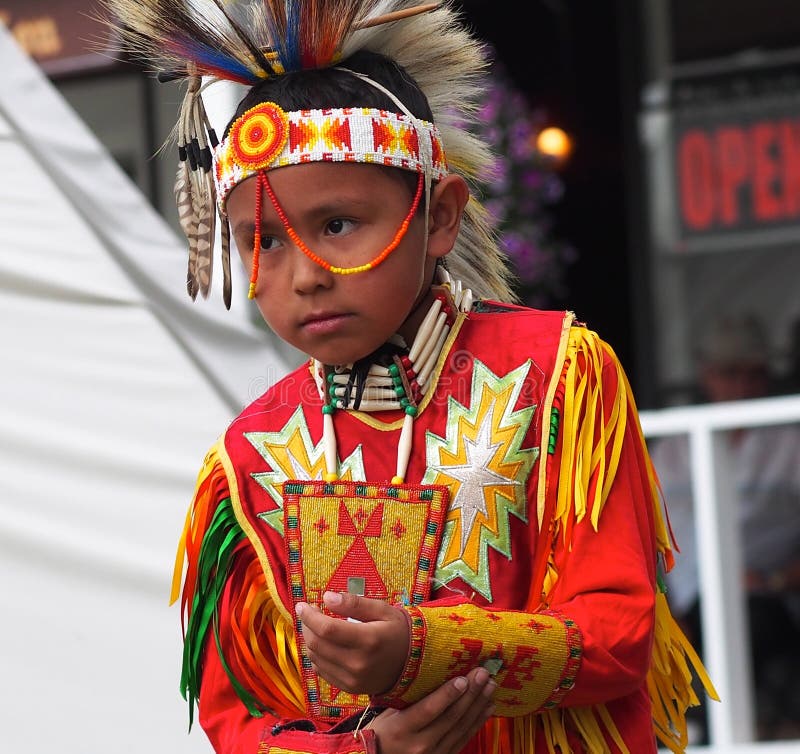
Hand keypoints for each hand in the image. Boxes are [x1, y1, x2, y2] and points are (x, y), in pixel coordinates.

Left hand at [296, 591, 409, 695]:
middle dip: (307, 626)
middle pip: (317, 644)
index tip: (302, 605)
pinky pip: (322, 671)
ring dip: (309, 640)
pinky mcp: (348, 687)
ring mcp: (352, 679)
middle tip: (308, 613)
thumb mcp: (382, 610)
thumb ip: (355, 603)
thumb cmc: (396, 630)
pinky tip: (323, 644)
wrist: (412, 663)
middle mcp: (358, 662)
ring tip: (315, 626)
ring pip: (316, 658)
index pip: (327, 629)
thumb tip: (327, 597)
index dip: (310, 616)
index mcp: (368, 640)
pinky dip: (316, 655)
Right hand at [368, 666, 495, 753]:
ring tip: (490, 687)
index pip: (428, 710)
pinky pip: (464, 739)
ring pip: (461, 728)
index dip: (447, 695)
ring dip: (478, 706)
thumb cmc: (380, 732)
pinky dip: (477, 723)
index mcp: (402, 729)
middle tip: (483, 674)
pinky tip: (487, 708)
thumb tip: (431, 672)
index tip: (463, 679)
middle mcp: (420, 745)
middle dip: (470, 694)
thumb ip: (408, 698)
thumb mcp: (387, 712)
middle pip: (450, 718)